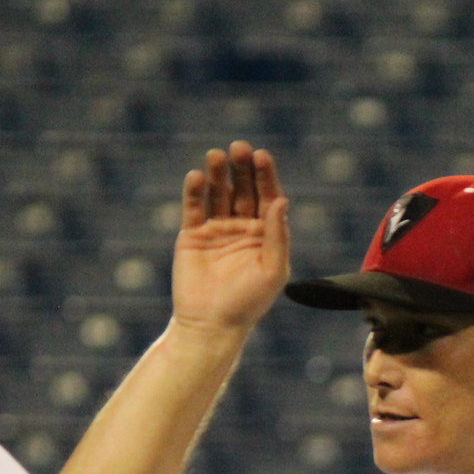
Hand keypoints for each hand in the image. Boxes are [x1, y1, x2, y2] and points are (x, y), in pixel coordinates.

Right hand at [172, 141, 288, 335]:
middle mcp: (242, 228)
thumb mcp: (272, 271)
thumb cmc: (247, 303)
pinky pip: (194, 207)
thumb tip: (282, 199)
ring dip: (218, 174)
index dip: (265, 176)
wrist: (210, 325)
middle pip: (243, 189)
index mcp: (266, 235)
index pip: (268, 197)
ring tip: (216, 155)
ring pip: (218, 194)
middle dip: (241, 169)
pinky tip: (196, 177)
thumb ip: (278, 235)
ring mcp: (216, 230)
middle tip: (239, 148)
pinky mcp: (192, 235)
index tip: (261, 156)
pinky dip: (194, 191)